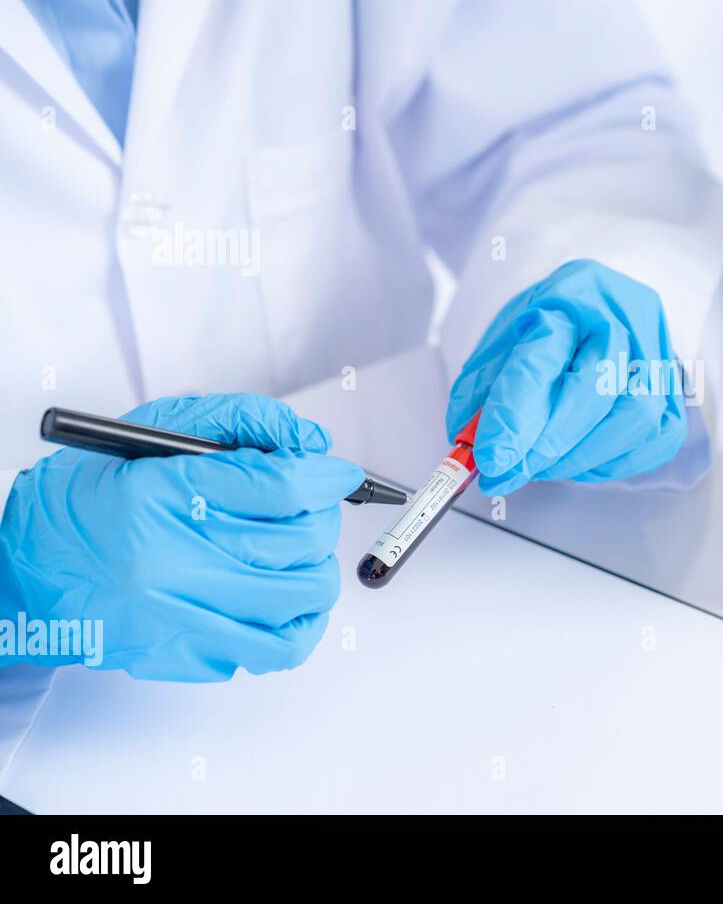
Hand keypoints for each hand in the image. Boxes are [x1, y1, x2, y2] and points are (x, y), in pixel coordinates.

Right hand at [0, 393, 364, 680]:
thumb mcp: (158, 434)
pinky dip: (299, 622)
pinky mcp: (188, 655)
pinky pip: (278, 648)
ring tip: (300, 554)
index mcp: (161, 495)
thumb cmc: (94, 496)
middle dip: (322, 520)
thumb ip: (241, 422)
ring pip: (302, 599)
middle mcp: (171, 563)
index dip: (325, 476)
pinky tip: (287, 599)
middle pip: (302, 542)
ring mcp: (181, 617)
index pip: (281, 487)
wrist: (31, 569)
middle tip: (311, 510)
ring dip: (318, 570)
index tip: (338, 472)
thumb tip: (313, 446)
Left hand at [446, 260, 688, 494]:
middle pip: (597, 388)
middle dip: (548, 443)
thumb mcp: (502, 341)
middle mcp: (624, 316)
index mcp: (571, 293)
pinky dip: (612, 461)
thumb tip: (469, 448)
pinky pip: (655, 439)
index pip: (542, 358)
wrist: (601, 305)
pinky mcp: (677, 388)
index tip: (490, 458)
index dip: (514, 416)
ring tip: (543, 466)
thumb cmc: (551, 322)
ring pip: (636, 417)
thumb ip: (481, 392)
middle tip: (509, 472)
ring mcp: (659, 352)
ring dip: (581, 456)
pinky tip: (582, 458)